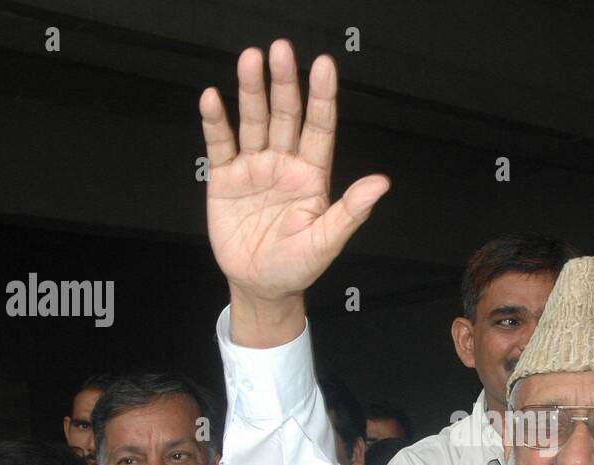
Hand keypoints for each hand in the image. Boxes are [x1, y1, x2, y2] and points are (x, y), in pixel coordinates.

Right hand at [200, 40, 388, 334]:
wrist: (260, 286)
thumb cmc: (297, 266)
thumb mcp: (327, 242)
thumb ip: (351, 211)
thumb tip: (380, 184)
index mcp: (312, 176)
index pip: (319, 128)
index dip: (321, 97)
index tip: (324, 66)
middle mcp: (284, 164)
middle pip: (285, 115)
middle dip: (284, 82)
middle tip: (281, 51)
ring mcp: (254, 168)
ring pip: (254, 121)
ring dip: (251, 91)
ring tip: (250, 62)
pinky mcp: (225, 179)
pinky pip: (220, 144)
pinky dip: (215, 122)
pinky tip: (213, 99)